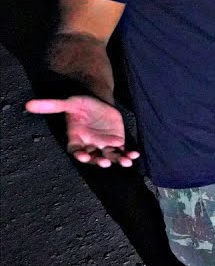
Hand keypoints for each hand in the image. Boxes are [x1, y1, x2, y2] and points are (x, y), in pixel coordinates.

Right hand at [25, 96, 139, 167]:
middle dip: (99, 161)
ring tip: (125, 162)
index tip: (83, 156)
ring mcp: (104, 145)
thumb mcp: (68, 103)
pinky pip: (122, 151)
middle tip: (104, 163)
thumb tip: (29, 104)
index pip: (76, 151)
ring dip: (118, 160)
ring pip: (110, 157)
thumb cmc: (80, 105)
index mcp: (76, 140)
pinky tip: (134, 155)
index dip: (79, 154)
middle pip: (94, 157)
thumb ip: (51, 105)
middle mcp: (90, 145)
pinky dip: (128, 154)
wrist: (97, 102)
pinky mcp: (116, 142)